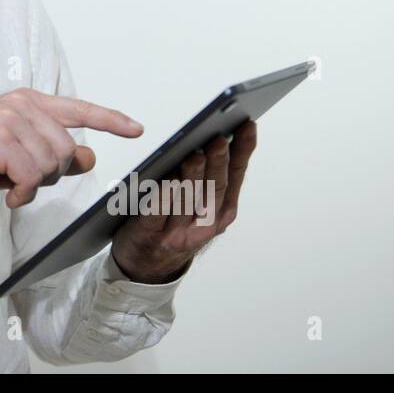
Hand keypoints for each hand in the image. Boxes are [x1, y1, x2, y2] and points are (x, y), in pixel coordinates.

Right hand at [0, 88, 144, 209]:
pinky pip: (32, 176)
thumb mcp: (23, 154)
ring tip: (12, 183)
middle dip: (52, 173)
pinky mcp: (1, 141)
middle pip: (67, 148)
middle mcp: (22, 105)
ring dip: (35, 184)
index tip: (135, 129)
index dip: (110, 120)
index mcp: (30, 102)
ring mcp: (10, 120)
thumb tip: (90, 157)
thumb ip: (57, 153)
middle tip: (25, 179)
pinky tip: (8, 194)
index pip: (79, 109)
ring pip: (52, 164)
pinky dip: (23, 193)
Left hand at [110, 120, 258, 282]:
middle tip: (218, 140)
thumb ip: (209, 176)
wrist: (147, 266)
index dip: (242, 151)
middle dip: (217, 163)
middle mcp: (205, 224)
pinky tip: (164, 181)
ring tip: (194, 157)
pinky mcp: (151, 235)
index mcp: (221, 212)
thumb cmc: (174, 227)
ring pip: (188, 201)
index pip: (235, 175)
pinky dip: (162, 198)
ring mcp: (179, 233)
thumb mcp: (201, 206)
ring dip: (192, 178)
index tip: (246, 126)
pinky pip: (157, 215)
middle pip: (214, 189)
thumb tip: (220, 135)